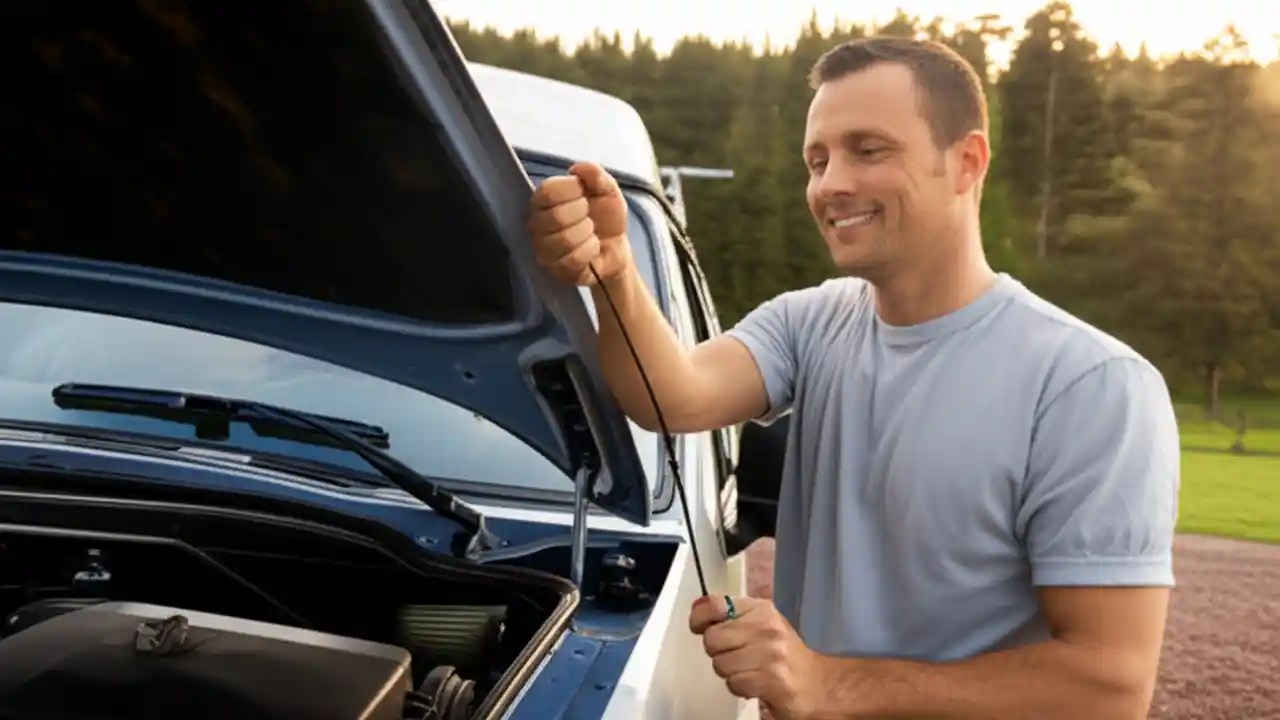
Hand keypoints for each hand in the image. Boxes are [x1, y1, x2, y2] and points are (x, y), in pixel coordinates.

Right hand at [525, 160, 632, 285]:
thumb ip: (595, 175)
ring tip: (591, 233)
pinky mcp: (555, 270)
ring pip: (563, 240)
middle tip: (590, 216)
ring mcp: (543, 249)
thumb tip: (578, 168)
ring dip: (588, 234)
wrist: (615, 247)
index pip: (546, 191)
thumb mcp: (607, 190)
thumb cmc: (605, 215)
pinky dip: (590, 251)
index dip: (572, 191)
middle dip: (583, 214)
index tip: (585, 195)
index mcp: (544, 199)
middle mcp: (536, 224)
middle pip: (554, 217)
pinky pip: (572, 260)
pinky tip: (593, 248)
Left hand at [689, 595, 822, 718]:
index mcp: (761, 610)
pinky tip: (755, 683)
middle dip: (718, 652)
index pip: (715, 604)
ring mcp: (769, 653)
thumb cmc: (786, 655)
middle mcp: (765, 627)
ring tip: (749, 670)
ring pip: (720, 664)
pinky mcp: (771, 679)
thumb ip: (731, 616)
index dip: (699, 617)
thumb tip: (697, 609)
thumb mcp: (761, 625)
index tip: (698, 626)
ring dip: (730, 673)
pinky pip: (733, 683)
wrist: (818, 684)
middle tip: (736, 656)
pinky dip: (740, 688)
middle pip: (712, 638)